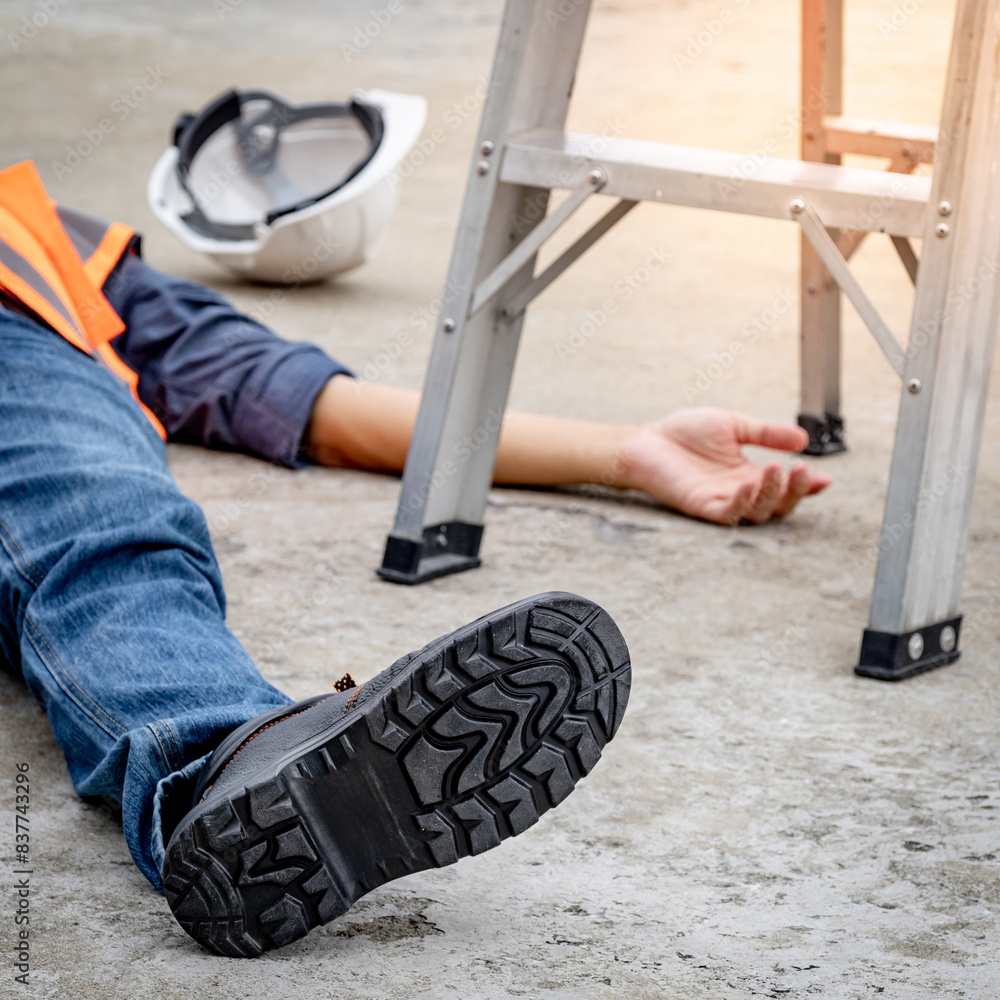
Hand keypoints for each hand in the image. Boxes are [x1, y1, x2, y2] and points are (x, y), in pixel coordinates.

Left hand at [616, 408, 832, 524]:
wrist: (645, 441)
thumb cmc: (683, 433)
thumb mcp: (733, 425)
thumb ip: (766, 433)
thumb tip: (803, 439)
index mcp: (748, 474)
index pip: (784, 486)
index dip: (806, 486)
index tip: (826, 478)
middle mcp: (738, 491)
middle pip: (777, 505)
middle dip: (794, 491)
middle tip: (801, 471)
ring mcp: (721, 501)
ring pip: (757, 512)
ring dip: (772, 494)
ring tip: (777, 469)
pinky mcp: (701, 507)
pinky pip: (728, 514)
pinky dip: (742, 503)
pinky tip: (749, 485)